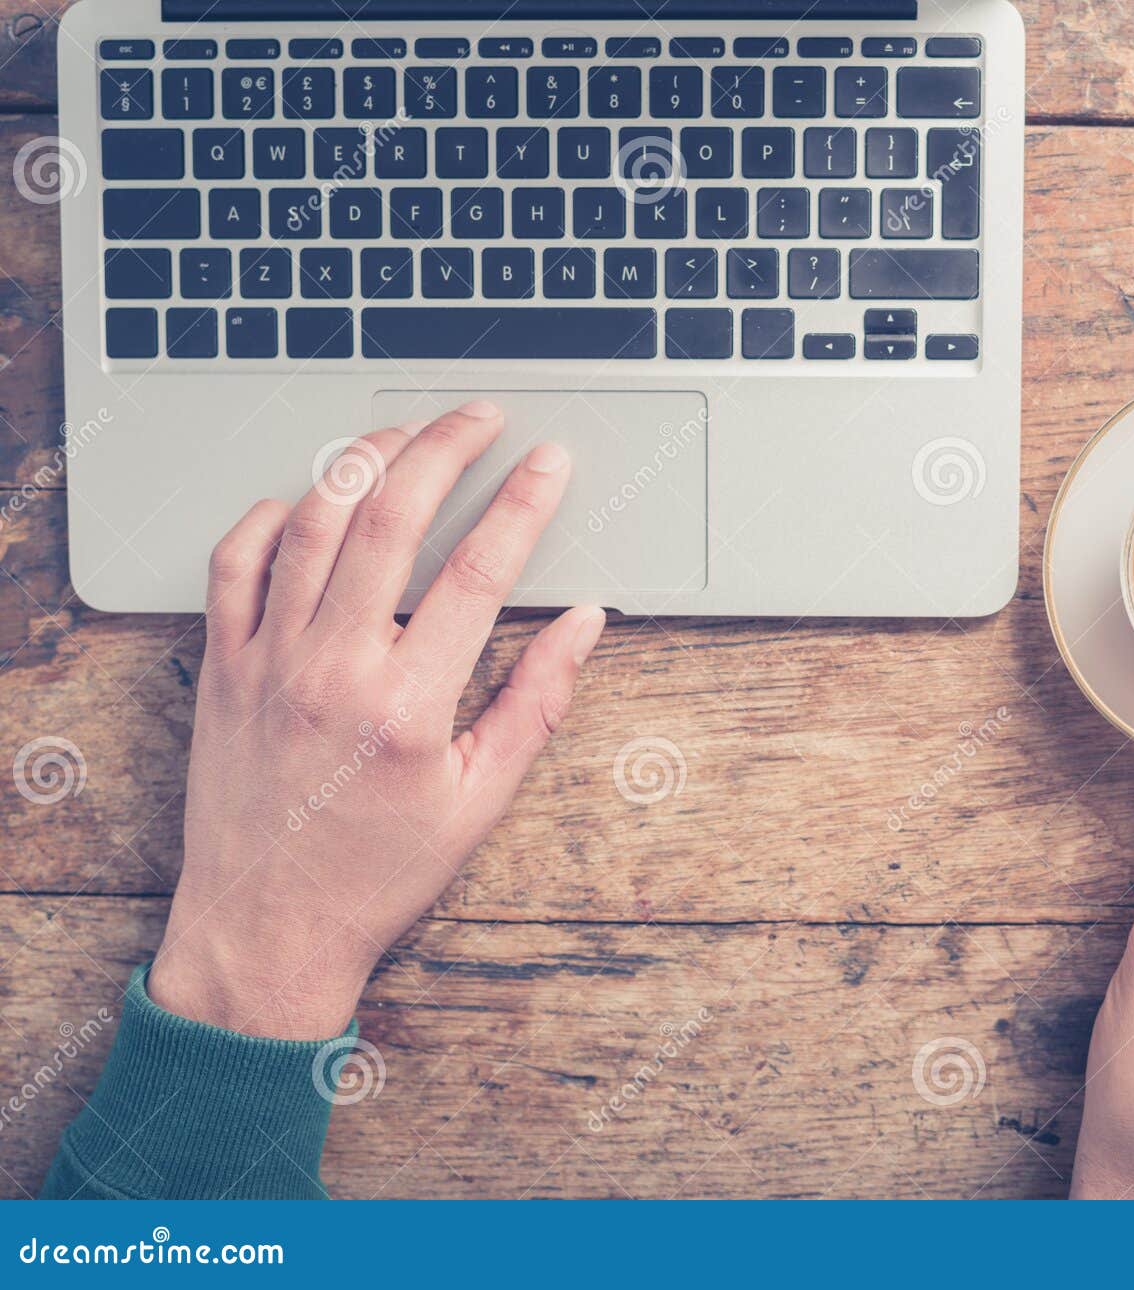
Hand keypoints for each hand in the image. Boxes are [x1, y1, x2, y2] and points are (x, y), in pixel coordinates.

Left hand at [149, 402, 605, 1038]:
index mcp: (408, 703)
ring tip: (405, 433)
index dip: (523, 501)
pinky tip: (306, 501)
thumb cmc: (377, 874)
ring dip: (363, 459)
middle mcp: (332, 667)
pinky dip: (269, 516)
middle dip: (446, 446)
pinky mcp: (221, 667)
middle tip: (481, 417)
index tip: (549, 461)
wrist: (266, 930)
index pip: (480, 569)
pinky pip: (232, 563)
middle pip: (392, 516)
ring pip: (313, 520)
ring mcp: (267, 660)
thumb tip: (583, 623)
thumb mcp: (481, 801)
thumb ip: (538, 702)